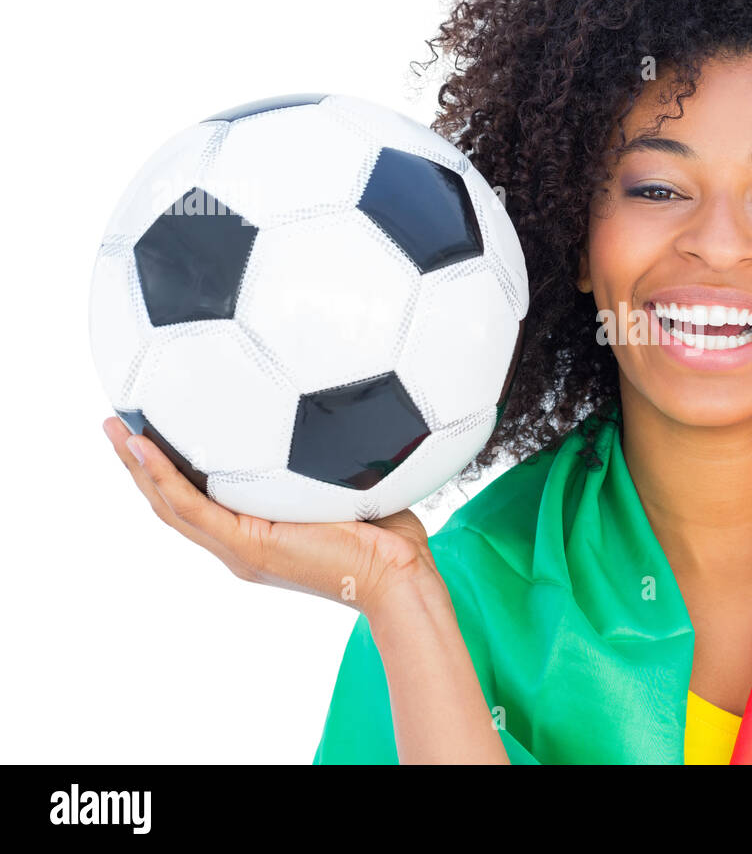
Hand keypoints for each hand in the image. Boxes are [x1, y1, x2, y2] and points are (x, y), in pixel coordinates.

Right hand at [101, 416, 438, 614]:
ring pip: (171, 506)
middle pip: (172, 504)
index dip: (170, 471)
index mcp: (258, 535)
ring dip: (139, 467)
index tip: (153, 434)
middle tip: (116, 426)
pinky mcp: (249, 547)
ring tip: (115, 429)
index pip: (201, 501)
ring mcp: (241, 550)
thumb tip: (341, 411)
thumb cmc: (389, 539)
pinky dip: (163, 478)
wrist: (399, 577)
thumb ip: (334, 459)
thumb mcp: (351, 487)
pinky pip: (193, 508)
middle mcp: (240, 545)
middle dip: (140, 466)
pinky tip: (144, 448)